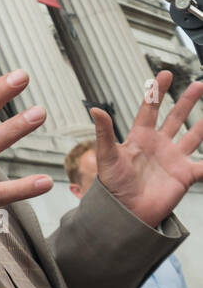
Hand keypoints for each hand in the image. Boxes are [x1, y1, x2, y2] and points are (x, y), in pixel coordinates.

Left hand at [89, 71, 202, 228]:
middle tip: (199, 84)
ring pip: (194, 136)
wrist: (125, 212)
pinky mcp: (185, 175)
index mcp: (139, 137)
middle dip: (186, 101)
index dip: (156, 92)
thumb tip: (94, 109)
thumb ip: (104, 133)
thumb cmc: (112, 186)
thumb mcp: (107, 156)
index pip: (150, 109)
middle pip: (176, 118)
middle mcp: (158, 145)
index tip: (164, 74)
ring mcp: (173, 159)